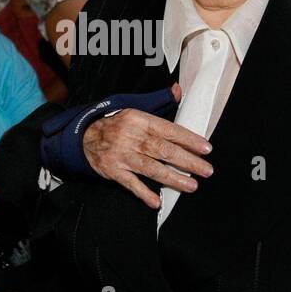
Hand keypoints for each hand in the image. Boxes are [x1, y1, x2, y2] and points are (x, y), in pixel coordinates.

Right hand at [82, 83, 211, 208]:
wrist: (84, 136)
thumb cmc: (117, 124)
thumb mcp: (135, 106)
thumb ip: (160, 101)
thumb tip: (178, 90)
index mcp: (138, 119)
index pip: (168, 129)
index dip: (188, 139)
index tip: (205, 148)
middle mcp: (130, 137)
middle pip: (163, 150)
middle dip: (187, 161)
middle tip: (206, 170)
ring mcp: (121, 155)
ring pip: (151, 168)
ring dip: (173, 178)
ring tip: (192, 185)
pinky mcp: (113, 170)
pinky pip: (130, 183)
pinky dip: (144, 193)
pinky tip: (156, 201)